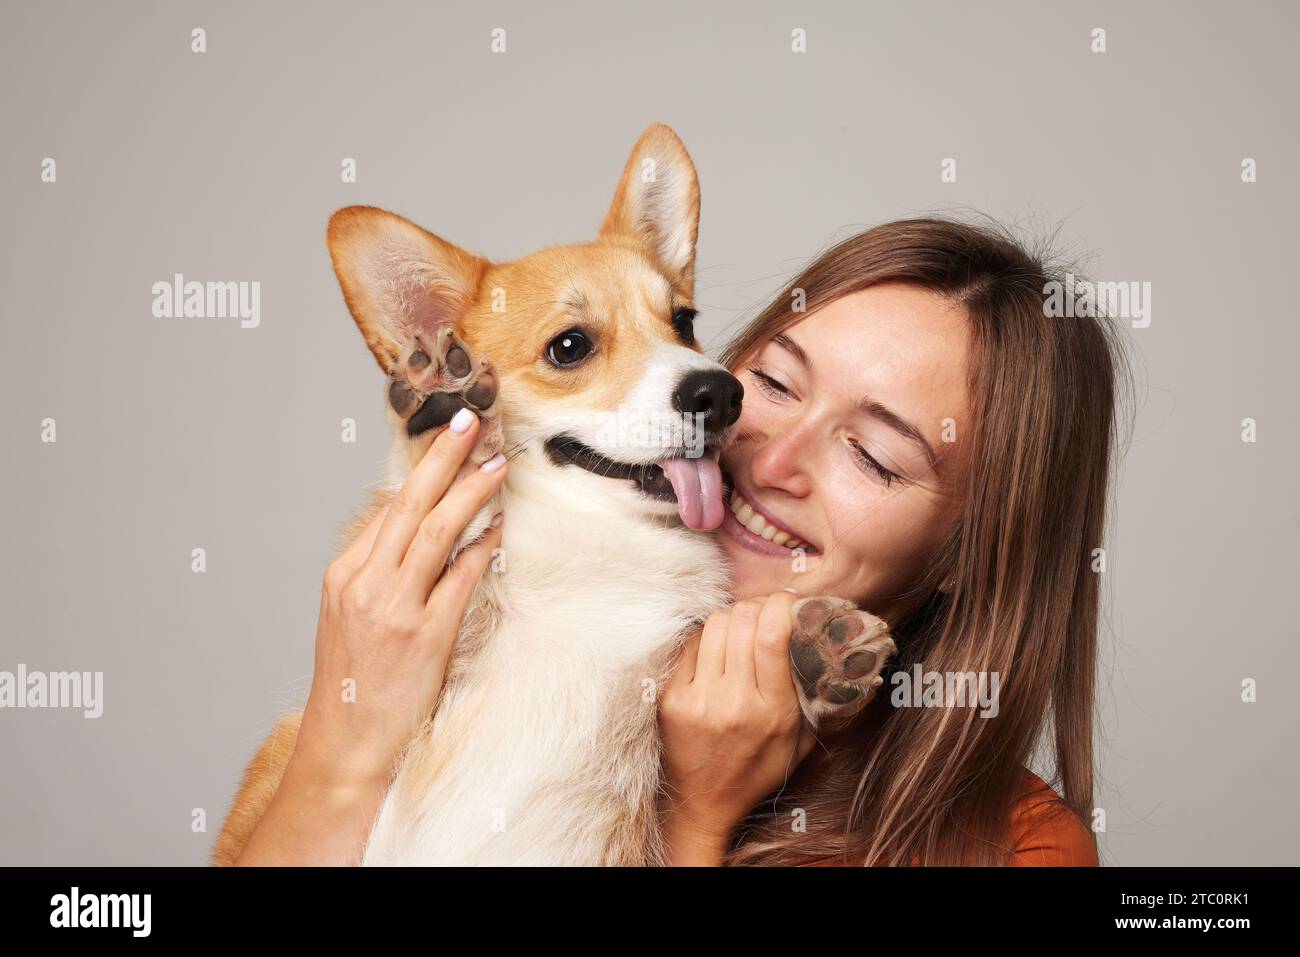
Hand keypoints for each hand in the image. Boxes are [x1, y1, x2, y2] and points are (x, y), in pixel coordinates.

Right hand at [294, 408, 507, 788]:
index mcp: (344, 575)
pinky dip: (483, 547)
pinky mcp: (426, 634)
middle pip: (410, 504)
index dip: (422, 469)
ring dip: (471, 491)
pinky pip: (461, 576)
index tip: (448, 439)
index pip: (389, 509)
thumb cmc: (354, 686)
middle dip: (443, 457)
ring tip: (497, 462)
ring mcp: (395, 607)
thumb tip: (417, 534)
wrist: (346, 746)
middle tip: (471, 420)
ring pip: (437, 530)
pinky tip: (501, 527)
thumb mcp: (350, 620)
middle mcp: (366, 583)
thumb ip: (379, 576)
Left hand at [658, 591, 815, 864]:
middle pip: (742, 621)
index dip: (781, 605)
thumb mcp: (800, 741)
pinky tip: (716, 646)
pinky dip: (706, 636)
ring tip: (741, 626)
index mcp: (772, 711)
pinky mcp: (671, 699)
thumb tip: (829, 644)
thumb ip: (814, 696)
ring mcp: (698, 699)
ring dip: (732, 616)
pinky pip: (690, 644)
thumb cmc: (757, 770)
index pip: (772, 636)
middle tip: (764, 611)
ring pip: (715, 625)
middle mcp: (734, 702)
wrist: (703, 804)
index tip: (788, 601)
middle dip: (757, 605)